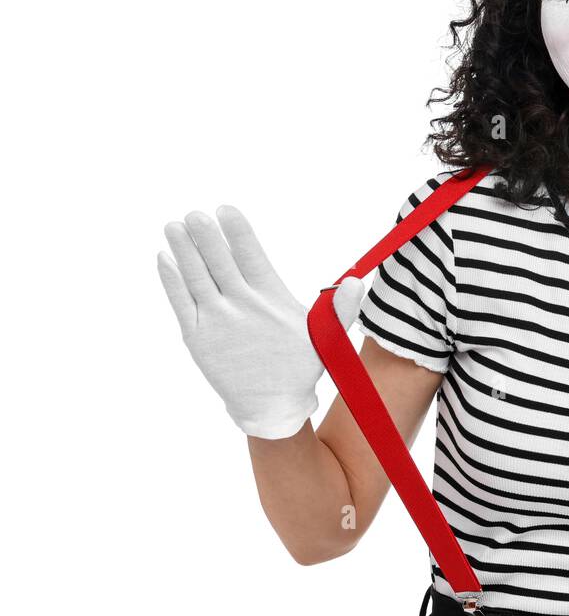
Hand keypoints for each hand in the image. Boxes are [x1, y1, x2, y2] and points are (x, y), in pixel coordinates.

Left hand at [157, 205, 365, 439]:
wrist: (270, 406)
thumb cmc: (299, 366)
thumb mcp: (325, 337)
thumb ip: (340, 307)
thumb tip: (357, 281)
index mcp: (269, 301)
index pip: (251, 257)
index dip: (237, 232)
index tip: (225, 210)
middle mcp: (240, 307)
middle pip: (218, 262)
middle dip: (205, 235)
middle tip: (194, 214)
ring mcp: (215, 321)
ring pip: (195, 276)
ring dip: (184, 249)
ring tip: (175, 226)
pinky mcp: (196, 337)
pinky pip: (181, 301)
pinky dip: (171, 278)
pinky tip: (165, 258)